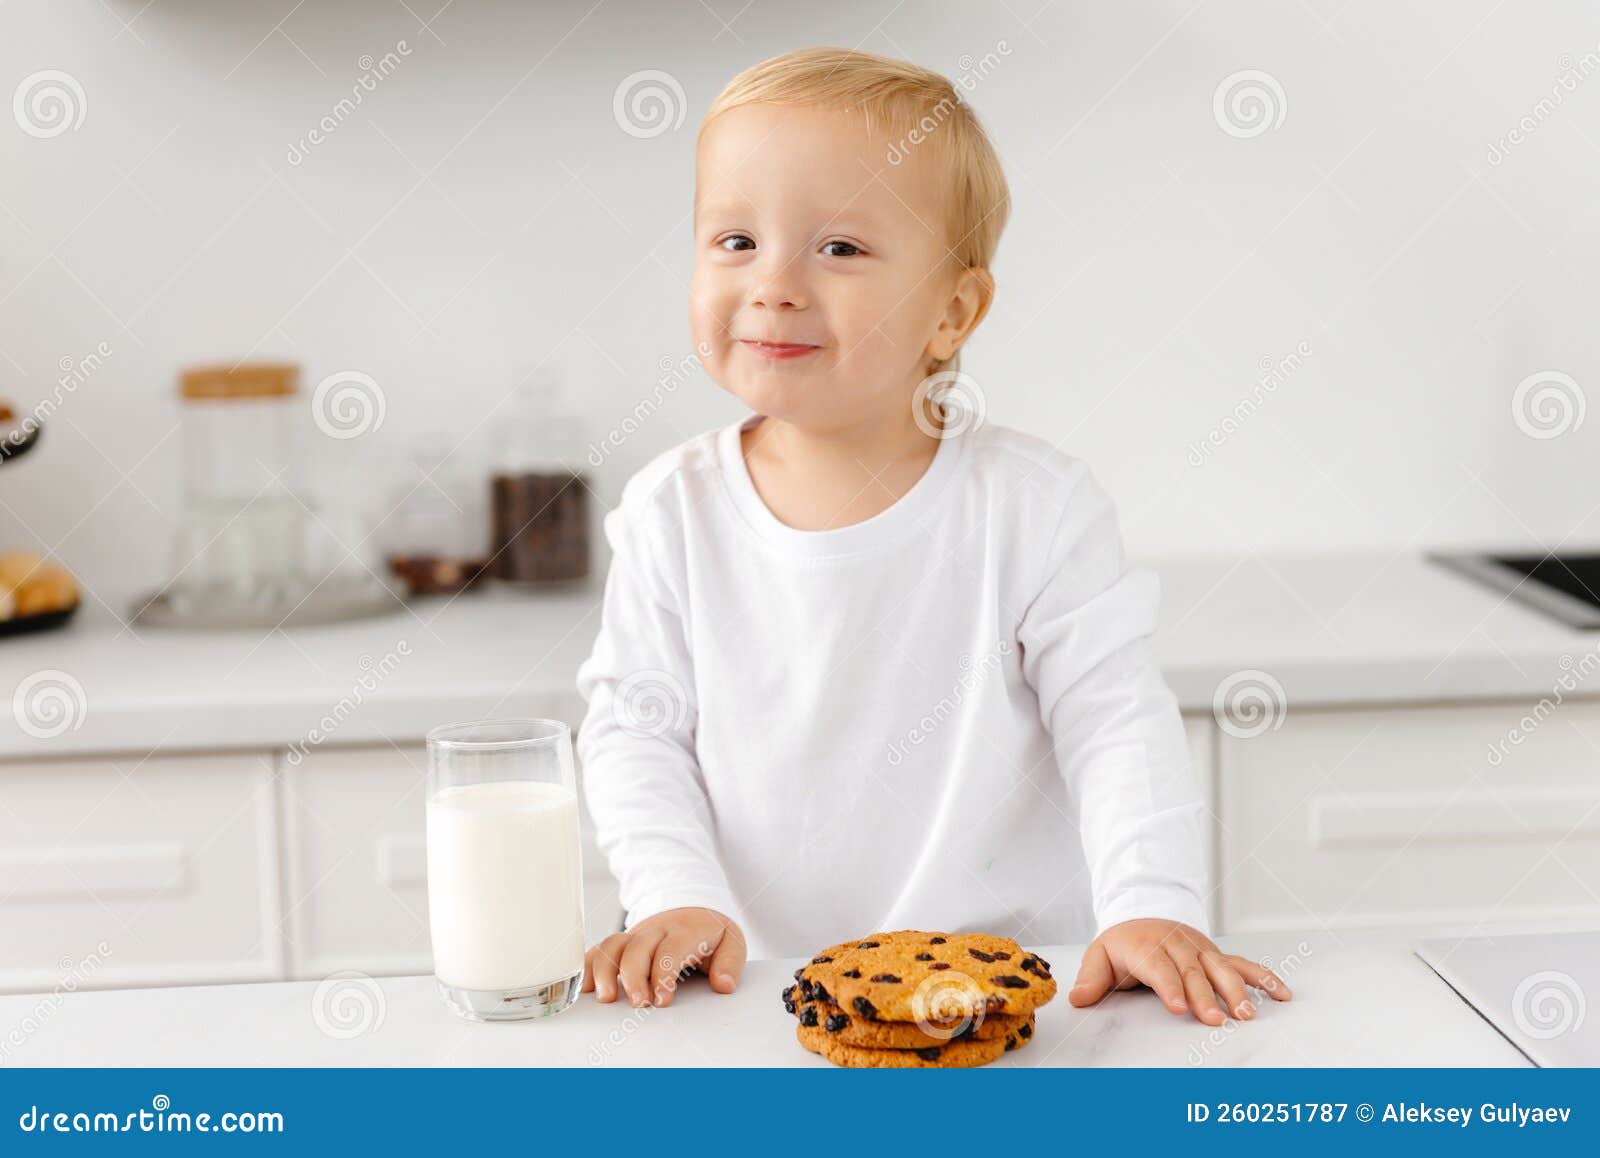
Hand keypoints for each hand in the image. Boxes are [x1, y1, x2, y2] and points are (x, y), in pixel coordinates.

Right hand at [581, 906, 745, 1007]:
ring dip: (605, 971)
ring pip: (613, 945)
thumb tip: (723, 985)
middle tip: (639, 1003)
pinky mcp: (622, 943)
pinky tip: (584, 988)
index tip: (663, 1000)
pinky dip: (588, 966)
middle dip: (634, 977)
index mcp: (685, 929)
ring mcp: (635, 935)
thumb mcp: (731, 941)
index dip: (664, 974)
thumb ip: (730, 963)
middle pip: (637, 948)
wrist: (691, 906)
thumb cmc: (709, 931)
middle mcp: (656, 929)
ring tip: (606, 998)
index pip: (670, 949)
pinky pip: (599, 949)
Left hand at [1067, 918, 1291, 1025]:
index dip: (1169, 986)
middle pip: (1193, 971)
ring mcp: (1201, 949)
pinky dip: (1264, 978)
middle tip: (1216, 1020)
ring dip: (1236, 990)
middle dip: (1205, 995)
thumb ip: (1092, 979)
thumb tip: (1078, 999)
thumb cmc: (1123, 944)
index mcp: (1147, 946)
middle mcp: (1177, 946)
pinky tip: (1282, 994)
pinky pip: (1244, 965)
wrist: (1143, 914)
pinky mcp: (1217, 955)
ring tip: (1247, 1014)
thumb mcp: (1101, 955)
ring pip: (1221, 968)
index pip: (1159, 967)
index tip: (1177, 1007)